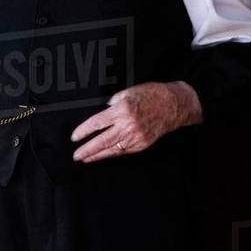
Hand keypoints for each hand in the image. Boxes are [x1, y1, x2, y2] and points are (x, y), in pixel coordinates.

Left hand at [70, 81, 200, 162]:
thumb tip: (105, 111)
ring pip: (112, 149)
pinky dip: (112, 154)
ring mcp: (135, 136)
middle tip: (76, 155)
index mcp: (122, 110)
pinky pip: (123, 151)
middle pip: (101, 141)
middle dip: (86, 150)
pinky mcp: (142, 144)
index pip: (97, 123)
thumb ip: (114, 101)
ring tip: (86, 159)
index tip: (75, 136)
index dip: (83, 131)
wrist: (174, 105)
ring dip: (97, 155)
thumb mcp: (130, 91)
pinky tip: (104, 155)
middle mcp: (128, 125)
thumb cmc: (153, 95)